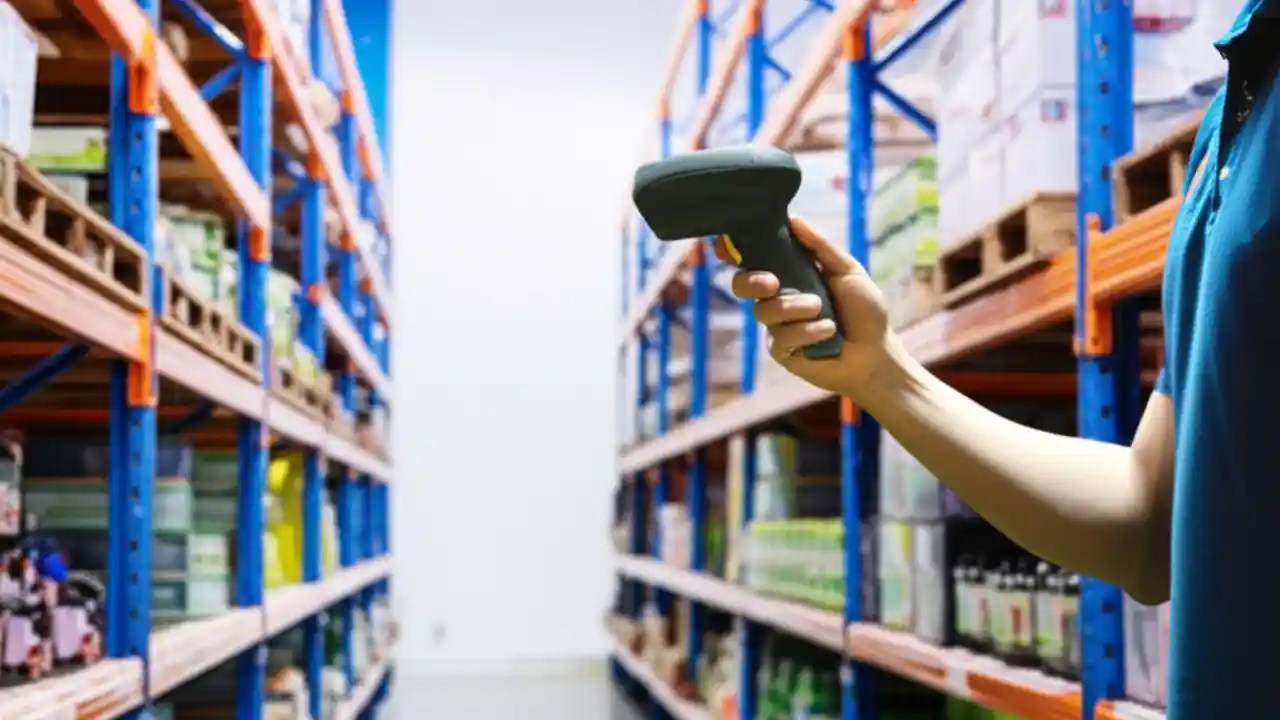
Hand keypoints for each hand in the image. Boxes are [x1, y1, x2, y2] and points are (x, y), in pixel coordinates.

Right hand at [718, 217, 893, 400]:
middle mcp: (777, 298)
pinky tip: (828, 333)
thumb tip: (794, 220)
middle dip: (751, 280)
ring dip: (793, 308)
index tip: (727, 246)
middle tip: (772, 283)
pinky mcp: (782, 352)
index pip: (754, 259)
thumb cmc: (864, 310)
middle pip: (742, 284)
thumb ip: (821, 247)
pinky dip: (807, 331)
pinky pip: (780, 338)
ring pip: (763, 311)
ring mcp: (777, 326)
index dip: (734, 251)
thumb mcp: (848, 271)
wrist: (876, 352)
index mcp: (789, 275)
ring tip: (820, 308)